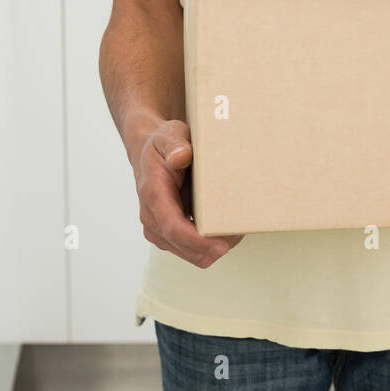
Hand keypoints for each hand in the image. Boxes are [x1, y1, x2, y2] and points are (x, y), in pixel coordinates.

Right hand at [130, 116, 243, 267]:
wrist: (149, 152)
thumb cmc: (162, 144)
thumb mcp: (169, 135)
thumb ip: (175, 145)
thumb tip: (181, 156)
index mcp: (153, 194)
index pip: (172, 227)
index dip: (197, 241)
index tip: (222, 245)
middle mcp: (152, 218)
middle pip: (185, 247)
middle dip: (214, 247)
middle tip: (241, 231)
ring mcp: (159, 230)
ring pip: (192, 255)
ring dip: (214, 248)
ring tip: (236, 229)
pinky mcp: (168, 235)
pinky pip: (193, 251)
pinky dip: (210, 246)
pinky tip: (225, 229)